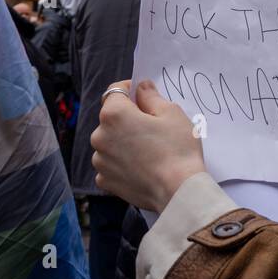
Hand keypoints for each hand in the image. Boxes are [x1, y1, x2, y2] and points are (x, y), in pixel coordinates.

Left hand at [91, 80, 206, 212]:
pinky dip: (122, 162)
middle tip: (153, 127)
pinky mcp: (104, 180)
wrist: (178, 191)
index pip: (115, 91)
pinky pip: (111, 163)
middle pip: (112, 118)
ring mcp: (100, 160)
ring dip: (124, 141)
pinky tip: (142, 166)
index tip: (144, 96)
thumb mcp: (171, 113)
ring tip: (149, 150)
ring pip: (111, 141)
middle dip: (128, 118)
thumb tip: (141, 87)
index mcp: (114, 115)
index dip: (130, 90)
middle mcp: (99, 136)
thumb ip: (151, 96)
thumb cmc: (177, 149)